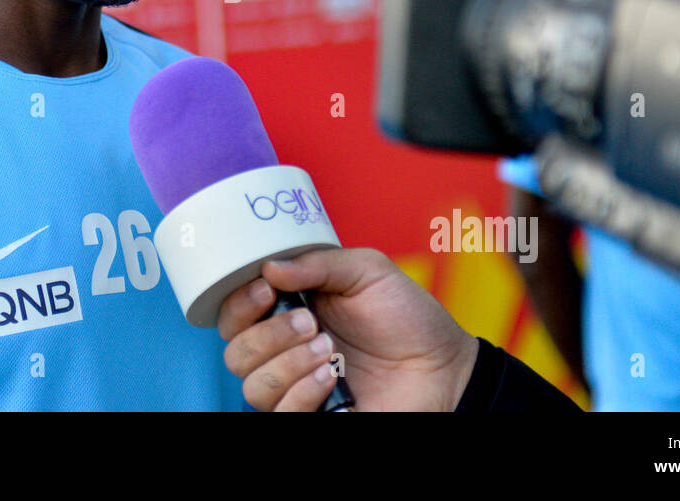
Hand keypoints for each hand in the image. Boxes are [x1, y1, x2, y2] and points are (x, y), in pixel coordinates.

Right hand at [217, 247, 478, 410]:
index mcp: (289, 310)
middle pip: (235, 351)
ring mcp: (296, 387)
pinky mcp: (311, 415)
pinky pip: (280, 412)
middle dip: (267, 334)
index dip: (238, 303)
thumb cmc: (408, 316)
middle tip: (310, 322)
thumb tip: (269, 267)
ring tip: (328, 350)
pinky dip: (301, 393)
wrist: (444, 367)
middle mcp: (284, 351)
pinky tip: (332, 378)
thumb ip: (317, 263)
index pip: (234, 314)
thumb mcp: (367, 271)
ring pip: (252, 385)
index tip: (265, 290)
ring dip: (286, 364)